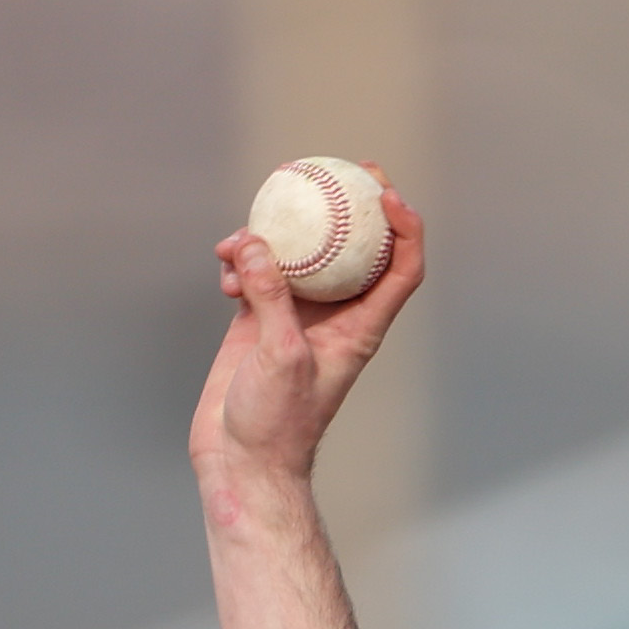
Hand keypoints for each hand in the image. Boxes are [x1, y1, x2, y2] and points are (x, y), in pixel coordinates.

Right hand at [190, 189, 430, 515]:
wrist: (241, 460)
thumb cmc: (276, 423)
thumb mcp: (280, 356)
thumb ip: (272, 297)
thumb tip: (255, 244)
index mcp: (361, 327)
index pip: (401, 269)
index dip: (405, 227)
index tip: (386, 192)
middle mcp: (335, 317)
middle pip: (353, 247)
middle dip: (347, 205)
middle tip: (331, 167)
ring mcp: (296, 316)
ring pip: (297, 254)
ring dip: (273, 234)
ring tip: (244, 232)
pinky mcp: (259, 320)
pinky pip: (255, 272)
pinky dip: (240, 262)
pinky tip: (222, 267)